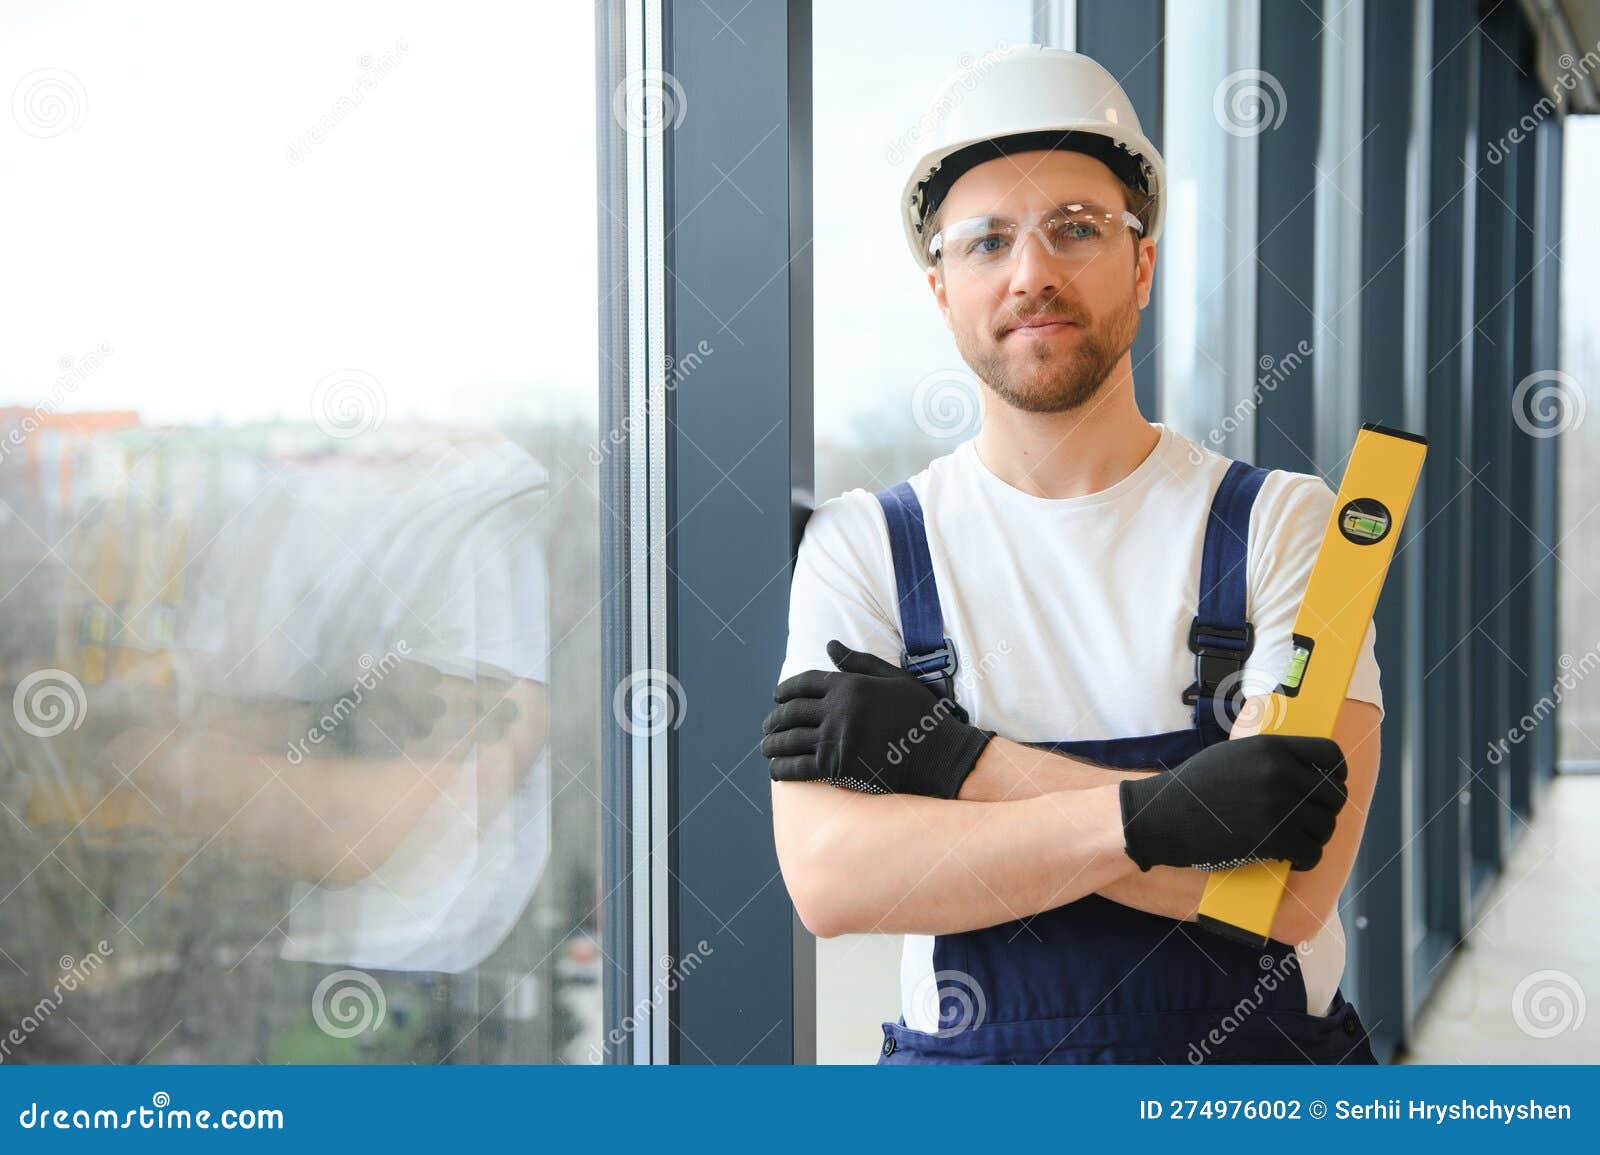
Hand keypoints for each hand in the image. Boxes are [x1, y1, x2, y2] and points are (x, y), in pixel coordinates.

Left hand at [761, 641, 991, 796]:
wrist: (940, 754)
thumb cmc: (921, 714)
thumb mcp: (894, 679)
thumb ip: (859, 662)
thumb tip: (830, 645)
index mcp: (849, 685)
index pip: (804, 683)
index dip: (785, 690)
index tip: (777, 697)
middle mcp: (838, 709)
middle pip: (791, 712)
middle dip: (774, 719)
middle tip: (767, 727)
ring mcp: (836, 738)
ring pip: (790, 740)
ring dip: (773, 745)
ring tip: (767, 748)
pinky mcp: (838, 766)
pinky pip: (799, 767)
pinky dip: (782, 770)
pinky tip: (775, 771)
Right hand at [1117, 734, 1347, 871]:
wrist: (1164, 816)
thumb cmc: (1195, 787)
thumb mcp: (1234, 755)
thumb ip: (1271, 758)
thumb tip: (1306, 770)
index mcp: (1273, 748)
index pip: (1332, 755)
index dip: (1338, 774)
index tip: (1329, 786)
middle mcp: (1281, 774)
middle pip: (1335, 795)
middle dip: (1325, 810)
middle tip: (1308, 820)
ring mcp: (1279, 807)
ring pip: (1326, 827)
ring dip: (1315, 837)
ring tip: (1297, 840)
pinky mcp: (1273, 839)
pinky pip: (1312, 852)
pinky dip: (1306, 859)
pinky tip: (1292, 858)